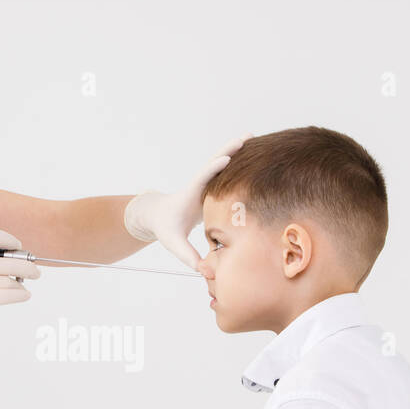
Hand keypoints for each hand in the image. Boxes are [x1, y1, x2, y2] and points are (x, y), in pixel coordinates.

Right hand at [0, 226, 38, 376]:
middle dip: (28, 265)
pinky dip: (21, 295)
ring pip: (14, 279)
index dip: (11, 240)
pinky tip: (24, 295)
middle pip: (13, 260)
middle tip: (34, 269)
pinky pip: (10, 295)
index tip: (17, 246)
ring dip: (24, 282)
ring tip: (27, 285)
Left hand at [123, 133, 253, 269]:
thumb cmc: (165, 228)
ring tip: (252, 137)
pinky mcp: (210, 187)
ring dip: (235, 151)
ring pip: (222, 163)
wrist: (157, 215)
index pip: (202, 178)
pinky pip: (225, 171)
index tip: (224, 159)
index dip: (213, 169)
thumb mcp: (174, 244)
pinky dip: (237, 161)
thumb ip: (188, 256)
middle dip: (228, 150)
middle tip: (245, 137)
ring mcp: (205, 184)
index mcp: (190, 194)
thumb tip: (204, 270)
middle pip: (214, 163)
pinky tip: (250, 153)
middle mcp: (199, 184)